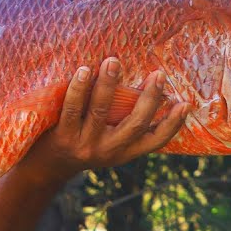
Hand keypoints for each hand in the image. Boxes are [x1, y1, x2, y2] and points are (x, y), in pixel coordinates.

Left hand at [19, 57, 189, 183]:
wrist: (45, 168)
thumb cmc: (81, 144)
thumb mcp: (108, 142)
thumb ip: (123, 124)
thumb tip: (147, 89)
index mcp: (124, 151)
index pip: (155, 140)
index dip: (173, 124)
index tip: (185, 103)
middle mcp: (108, 150)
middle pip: (134, 124)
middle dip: (148, 99)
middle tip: (158, 74)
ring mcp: (86, 144)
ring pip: (101, 113)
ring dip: (108, 85)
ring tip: (113, 62)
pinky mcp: (63, 137)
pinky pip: (72, 110)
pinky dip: (79, 89)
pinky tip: (84, 71)